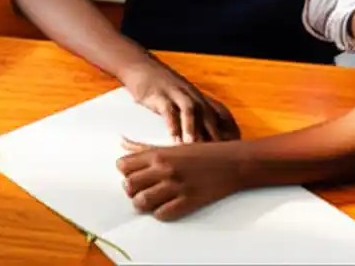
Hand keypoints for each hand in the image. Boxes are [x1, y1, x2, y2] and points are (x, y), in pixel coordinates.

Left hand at [118, 139, 244, 220]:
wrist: (233, 162)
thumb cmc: (201, 153)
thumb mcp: (171, 145)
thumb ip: (144, 147)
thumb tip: (121, 141)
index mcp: (158, 154)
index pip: (123, 165)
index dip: (125, 172)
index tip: (134, 174)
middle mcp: (164, 169)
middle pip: (128, 185)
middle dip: (131, 190)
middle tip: (141, 189)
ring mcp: (176, 186)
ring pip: (142, 201)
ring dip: (142, 204)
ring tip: (150, 201)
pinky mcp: (189, 201)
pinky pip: (162, 214)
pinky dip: (160, 213)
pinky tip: (166, 207)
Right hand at [120, 59, 239, 143]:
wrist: (139, 65)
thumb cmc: (160, 86)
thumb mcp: (181, 98)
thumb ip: (192, 116)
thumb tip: (202, 139)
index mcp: (200, 98)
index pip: (221, 116)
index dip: (230, 132)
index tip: (237, 151)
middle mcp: (192, 95)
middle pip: (209, 115)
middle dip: (216, 135)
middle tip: (220, 157)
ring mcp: (176, 93)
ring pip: (191, 111)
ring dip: (195, 129)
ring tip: (195, 148)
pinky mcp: (159, 94)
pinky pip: (168, 111)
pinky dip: (173, 125)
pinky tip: (173, 139)